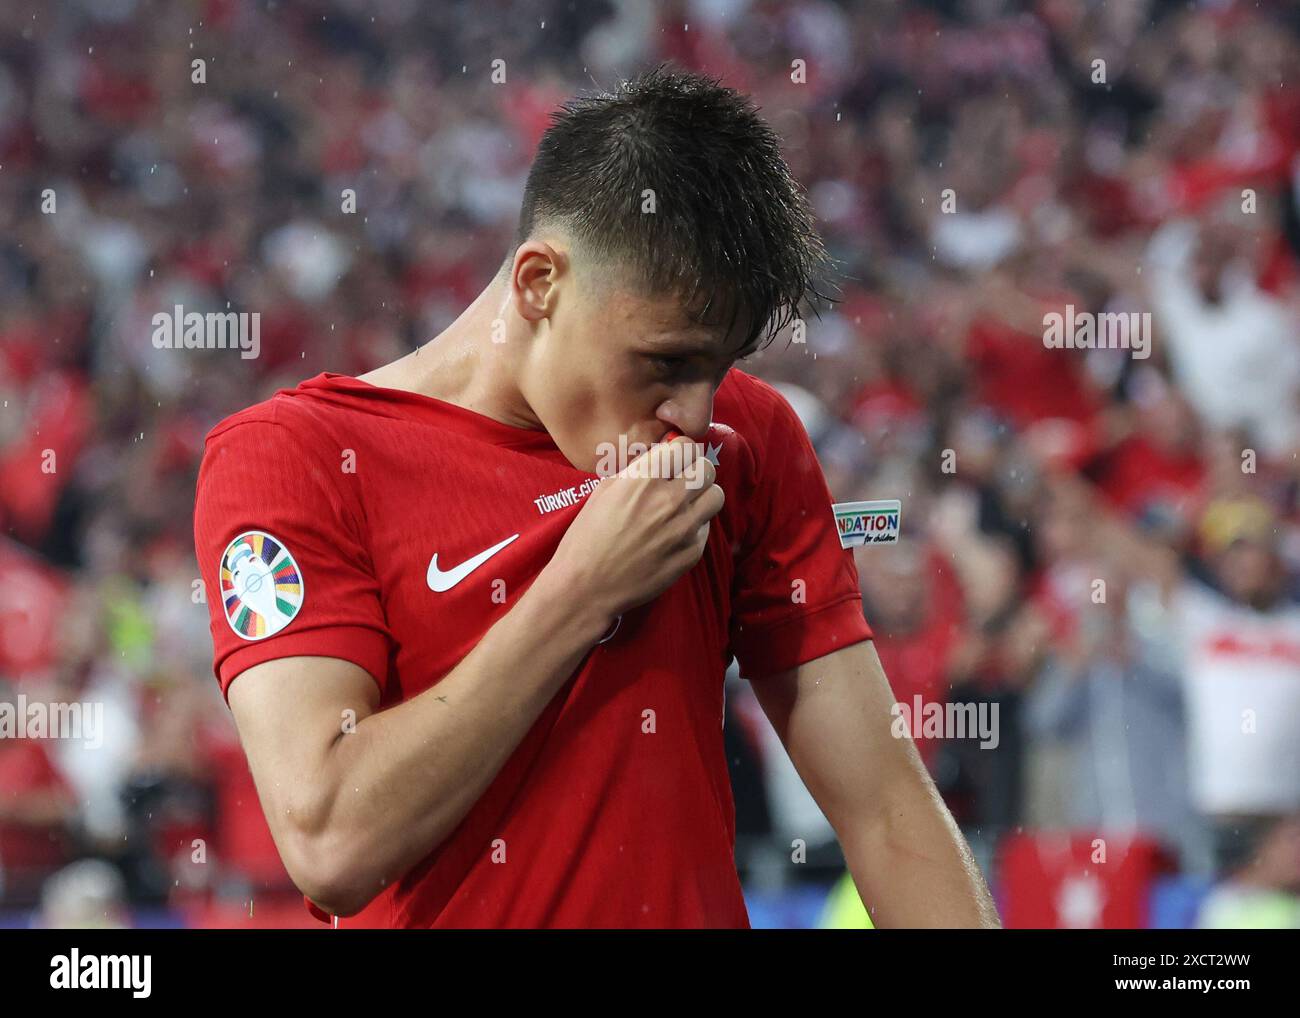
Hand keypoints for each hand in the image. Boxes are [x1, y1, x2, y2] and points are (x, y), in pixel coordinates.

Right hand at [546, 436, 723, 624]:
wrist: (587, 585)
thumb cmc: (588, 536)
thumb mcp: (605, 490)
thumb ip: (638, 469)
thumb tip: (661, 456)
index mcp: (644, 479)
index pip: (686, 446)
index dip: (679, 450)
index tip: (674, 458)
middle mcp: (669, 500)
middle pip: (706, 468)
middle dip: (695, 469)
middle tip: (682, 479)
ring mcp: (684, 528)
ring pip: (716, 495)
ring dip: (702, 495)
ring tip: (685, 504)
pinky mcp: (691, 553)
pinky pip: (707, 527)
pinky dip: (695, 525)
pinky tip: (675, 532)